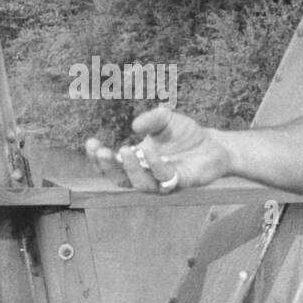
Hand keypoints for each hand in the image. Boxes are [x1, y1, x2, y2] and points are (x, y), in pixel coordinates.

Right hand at [85, 107, 232, 193]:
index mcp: (136, 161)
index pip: (112, 165)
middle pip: (120, 179)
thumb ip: (152, 119)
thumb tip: (135, 125)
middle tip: (100, 151)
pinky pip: (163, 178)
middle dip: (108, 166)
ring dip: (130, 168)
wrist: (213, 144)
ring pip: (139, 184)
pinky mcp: (179, 183)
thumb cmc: (184, 134)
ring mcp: (161, 181)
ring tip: (125, 150)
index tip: (90, 142)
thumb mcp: (166, 119)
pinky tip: (150, 150)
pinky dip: (155, 165)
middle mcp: (145, 175)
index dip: (97, 158)